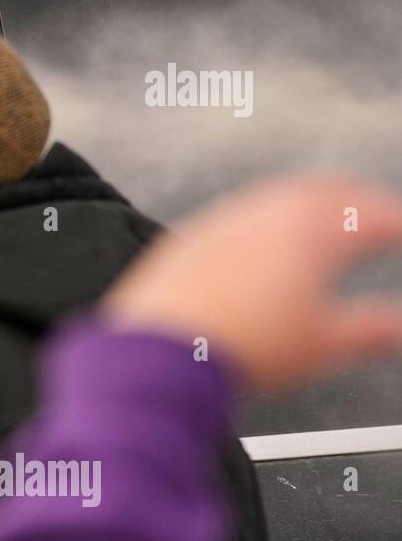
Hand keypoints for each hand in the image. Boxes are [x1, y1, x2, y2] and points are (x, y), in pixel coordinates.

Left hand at [102, 177, 401, 390]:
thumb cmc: (243, 347)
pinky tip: (261, 237)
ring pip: (278, 196)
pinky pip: (237, 213)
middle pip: (325, 192)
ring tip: (322, 218)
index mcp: (313, 234)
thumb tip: (399, 328)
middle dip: (355, 198)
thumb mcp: (322, 346)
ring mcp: (225, 220)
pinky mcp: (191, 235)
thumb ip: (370, 331)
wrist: (161, 348)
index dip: (396, 222)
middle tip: (375, 210)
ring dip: (308, 201)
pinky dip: (263, 217)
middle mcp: (268, 214)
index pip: (371, 216)